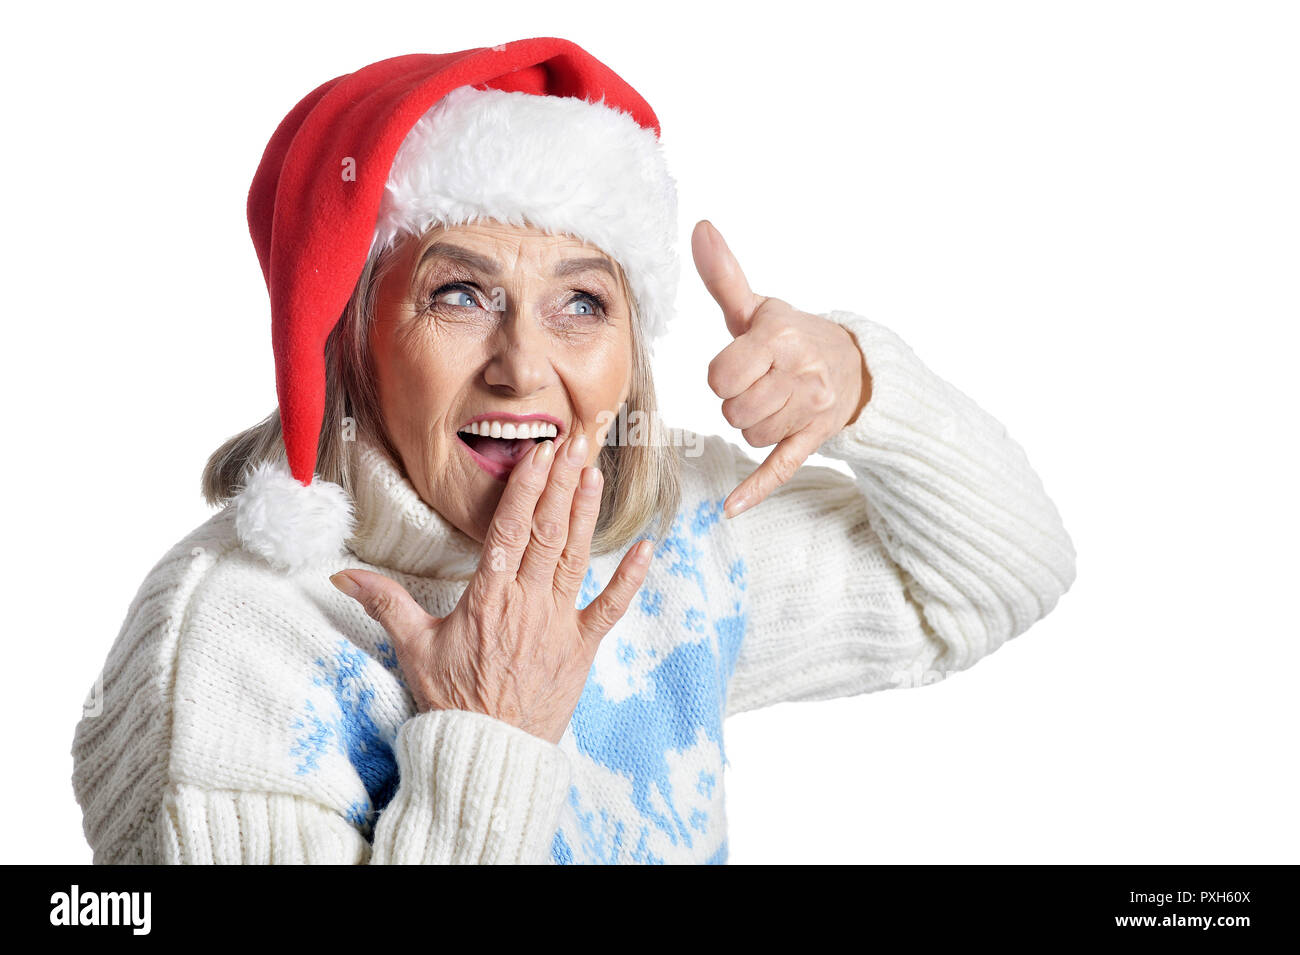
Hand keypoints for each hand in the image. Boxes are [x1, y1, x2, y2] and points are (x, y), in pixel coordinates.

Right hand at [329, 433, 653, 743]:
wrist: (488, 752)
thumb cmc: (451, 701)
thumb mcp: (413, 647)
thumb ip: (385, 602)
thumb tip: (342, 575)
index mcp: (487, 597)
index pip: (509, 530)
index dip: (526, 488)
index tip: (539, 453)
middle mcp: (527, 604)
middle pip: (548, 533)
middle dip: (562, 484)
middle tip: (576, 443)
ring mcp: (558, 625)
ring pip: (576, 558)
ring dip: (587, 513)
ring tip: (595, 472)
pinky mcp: (581, 648)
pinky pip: (610, 608)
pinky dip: (630, 579)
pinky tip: (648, 548)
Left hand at [691, 220, 870, 518]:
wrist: (855, 364)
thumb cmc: (790, 337)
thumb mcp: (758, 308)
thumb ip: (724, 275)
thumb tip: (699, 227)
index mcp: (780, 338)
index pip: (721, 375)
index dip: (721, 375)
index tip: (740, 366)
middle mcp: (801, 373)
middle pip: (733, 410)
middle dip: (737, 401)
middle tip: (758, 385)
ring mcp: (811, 410)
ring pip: (750, 434)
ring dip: (752, 423)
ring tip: (772, 402)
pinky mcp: (814, 440)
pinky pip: (779, 469)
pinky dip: (753, 490)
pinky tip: (729, 509)